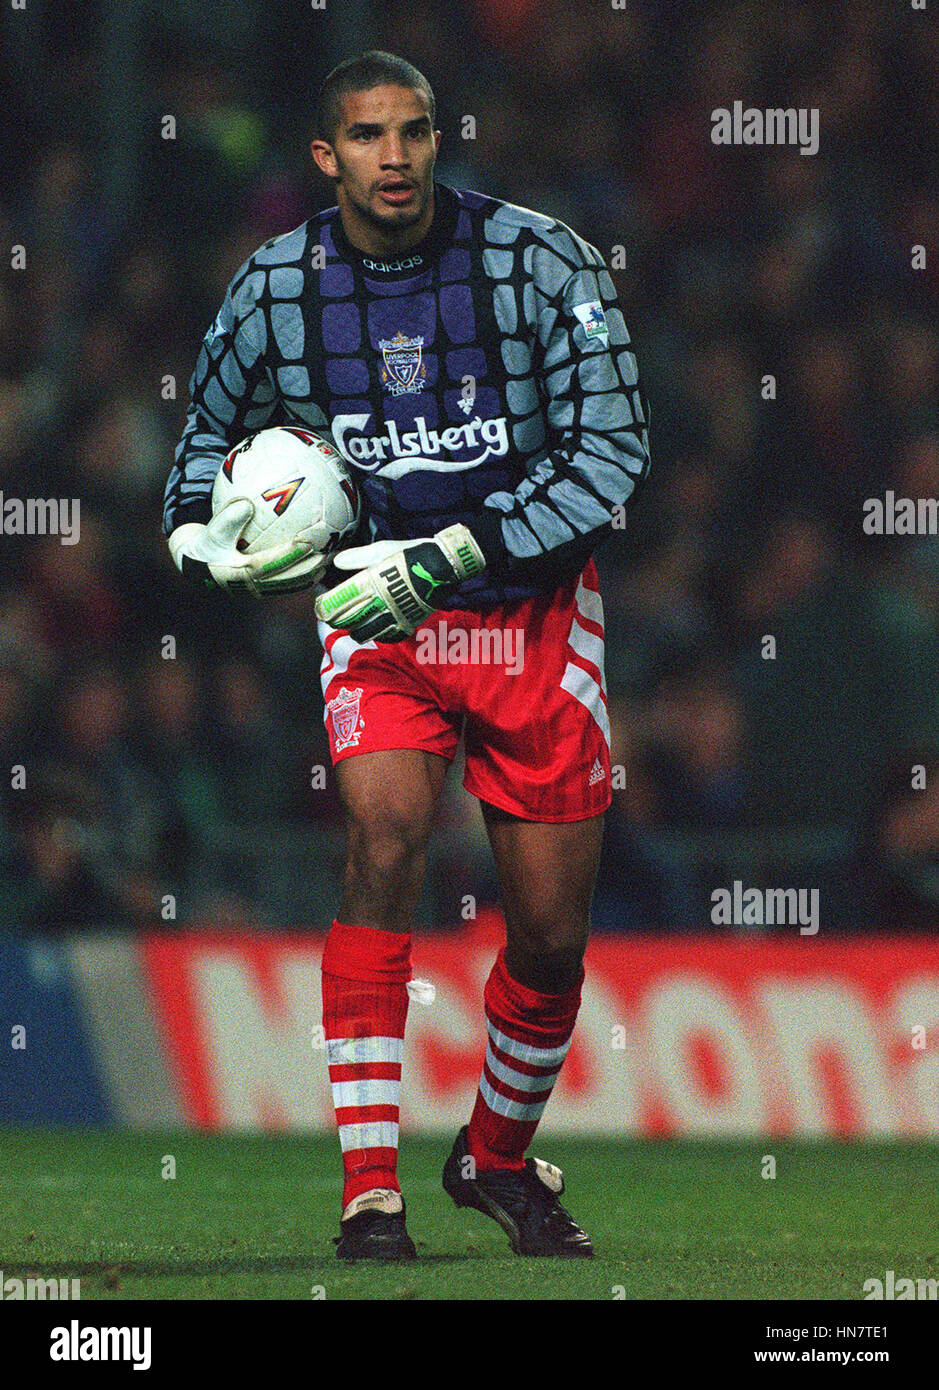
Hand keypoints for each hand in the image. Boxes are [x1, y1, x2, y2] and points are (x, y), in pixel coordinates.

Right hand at [168, 499, 326, 596]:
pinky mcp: (261, 591)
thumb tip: (247, 504)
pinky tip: (317, 567)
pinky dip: (302, 578)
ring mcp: (258, 591)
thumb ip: (228, 519)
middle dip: (308, 567)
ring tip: (327, 562)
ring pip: (289, 586)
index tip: (308, 541)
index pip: (270, 563)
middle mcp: (251, 586)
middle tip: (327, 553)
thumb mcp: (211, 531)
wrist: (196, 567)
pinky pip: (286, 586)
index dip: (290, 553)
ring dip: (309, 575)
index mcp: (240, 572)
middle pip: (286, 579)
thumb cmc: (205, 545)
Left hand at [314, 523, 485, 641]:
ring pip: (363, 633)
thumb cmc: (410, 553)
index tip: (319, 604)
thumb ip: (358, 557)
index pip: (339, 602)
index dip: (325, 606)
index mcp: (371, 583)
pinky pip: (386, 636)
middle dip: (335, 619)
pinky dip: (376, 635)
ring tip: (351, 623)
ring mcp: (394, 616)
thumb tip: (336, 561)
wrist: (443, 565)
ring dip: (353, 629)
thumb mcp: (383, 549)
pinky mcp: (407, 623)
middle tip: (330, 615)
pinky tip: (373, 629)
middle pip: (347, 621)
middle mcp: (380, 603)